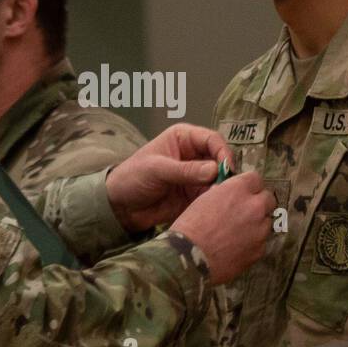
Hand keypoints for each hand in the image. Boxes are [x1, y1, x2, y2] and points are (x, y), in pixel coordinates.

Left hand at [106, 123, 231, 231]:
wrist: (121, 207)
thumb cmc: (132, 177)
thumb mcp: (156, 169)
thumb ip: (185, 170)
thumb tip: (214, 170)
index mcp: (184, 138)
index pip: (212, 139)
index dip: (222, 152)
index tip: (226, 168)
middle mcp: (194, 155)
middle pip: (221, 159)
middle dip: (226, 172)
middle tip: (227, 186)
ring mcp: (197, 176)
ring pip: (220, 179)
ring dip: (223, 188)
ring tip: (221, 198)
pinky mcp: (196, 195)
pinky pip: (213, 196)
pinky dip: (217, 201)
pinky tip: (217, 208)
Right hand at [170, 171, 274, 284]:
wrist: (189, 257)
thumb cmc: (190, 228)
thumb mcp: (204, 199)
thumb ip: (224, 193)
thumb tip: (232, 196)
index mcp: (238, 189)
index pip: (256, 179)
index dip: (249, 186)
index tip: (243, 192)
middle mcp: (254, 206)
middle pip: (268, 199)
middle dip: (258, 203)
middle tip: (244, 212)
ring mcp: (260, 229)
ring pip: (266, 221)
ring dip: (257, 224)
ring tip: (238, 233)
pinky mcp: (260, 250)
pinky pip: (261, 241)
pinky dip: (253, 243)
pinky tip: (236, 247)